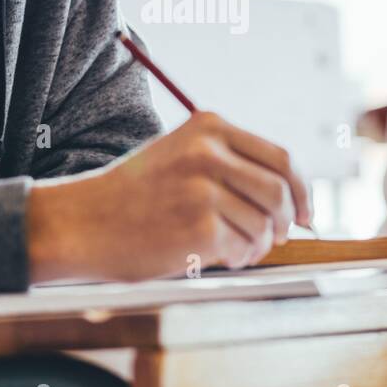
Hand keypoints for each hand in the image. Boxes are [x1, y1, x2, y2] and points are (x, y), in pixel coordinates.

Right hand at [27, 111, 311, 281]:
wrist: (81, 222)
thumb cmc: (133, 195)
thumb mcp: (179, 155)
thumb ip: (229, 163)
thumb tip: (292, 197)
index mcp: (209, 127)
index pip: (281, 158)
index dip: (302, 189)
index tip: (305, 212)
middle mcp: (209, 153)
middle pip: (280, 191)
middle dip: (287, 221)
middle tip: (278, 237)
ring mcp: (205, 190)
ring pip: (265, 225)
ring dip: (258, 244)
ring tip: (233, 248)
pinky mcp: (200, 228)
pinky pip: (244, 248)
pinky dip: (239, 259)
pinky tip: (216, 257)